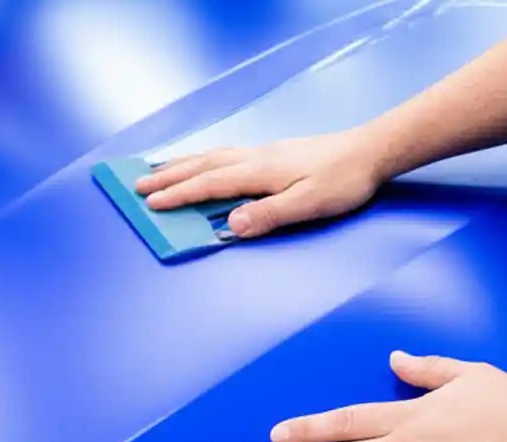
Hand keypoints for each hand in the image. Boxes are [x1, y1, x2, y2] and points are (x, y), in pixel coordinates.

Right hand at [135, 128, 389, 237]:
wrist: (369, 151)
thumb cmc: (343, 180)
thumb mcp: (308, 204)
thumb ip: (269, 214)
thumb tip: (232, 225)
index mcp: (260, 172)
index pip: (210, 184)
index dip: (179, 195)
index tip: (150, 204)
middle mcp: (256, 158)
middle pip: (202, 166)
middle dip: (169, 177)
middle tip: (136, 186)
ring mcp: (264, 153)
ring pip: (211, 156)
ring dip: (182, 165)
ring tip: (157, 171)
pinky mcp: (274, 154)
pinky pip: (225, 154)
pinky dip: (203, 158)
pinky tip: (203, 163)